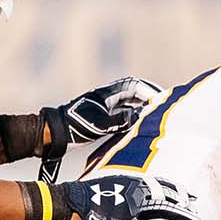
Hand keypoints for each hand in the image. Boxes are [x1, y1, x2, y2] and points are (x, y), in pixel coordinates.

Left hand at [42, 76, 163, 159]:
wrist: (55, 133)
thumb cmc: (74, 126)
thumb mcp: (98, 124)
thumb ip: (119, 120)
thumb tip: (137, 117)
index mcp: (107, 94)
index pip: (134, 86)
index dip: (150, 91)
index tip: (162, 101)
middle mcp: (108, 98)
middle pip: (135, 92)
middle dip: (150, 97)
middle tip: (166, 105)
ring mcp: (105, 107)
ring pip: (130, 103)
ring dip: (144, 107)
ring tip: (158, 116)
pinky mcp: (103, 118)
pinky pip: (125, 113)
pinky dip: (136, 117)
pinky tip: (143, 126)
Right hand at [54, 174, 200, 219]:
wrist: (62, 204)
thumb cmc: (76, 199)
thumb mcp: (100, 189)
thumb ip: (114, 193)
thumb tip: (119, 197)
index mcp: (126, 182)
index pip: (156, 183)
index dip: (172, 187)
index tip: (185, 191)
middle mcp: (131, 191)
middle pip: (164, 193)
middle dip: (181, 197)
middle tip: (195, 202)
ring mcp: (129, 207)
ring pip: (162, 209)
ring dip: (181, 214)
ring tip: (196, 219)